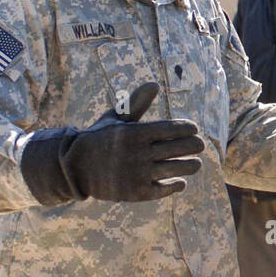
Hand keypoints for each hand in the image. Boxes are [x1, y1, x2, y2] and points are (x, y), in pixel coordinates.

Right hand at [21, 82, 205, 204]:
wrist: (75, 168)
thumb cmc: (100, 139)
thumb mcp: (115, 119)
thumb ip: (137, 103)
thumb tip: (155, 84)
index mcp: (134, 133)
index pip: (171, 128)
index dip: (187, 128)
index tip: (194, 129)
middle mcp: (138, 153)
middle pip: (178, 148)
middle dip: (194, 145)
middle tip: (200, 145)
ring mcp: (138, 174)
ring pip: (176, 169)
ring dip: (191, 166)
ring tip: (195, 164)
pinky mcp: (136, 192)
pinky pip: (164, 189)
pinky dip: (176, 185)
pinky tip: (181, 181)